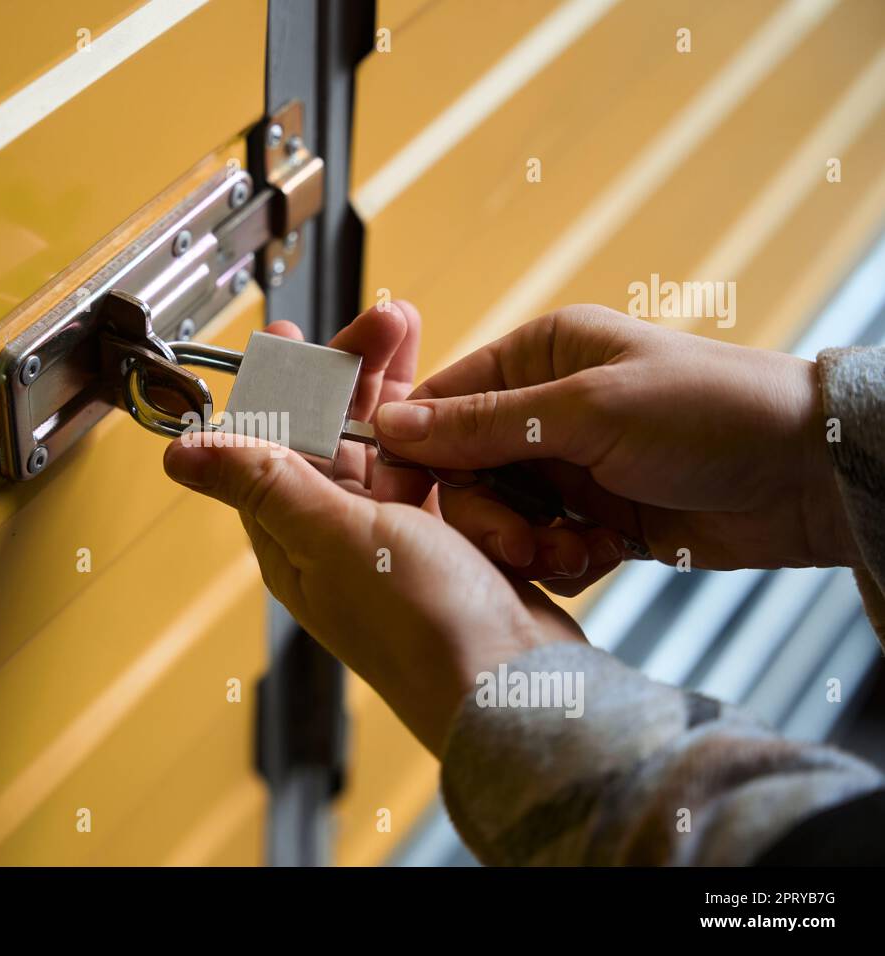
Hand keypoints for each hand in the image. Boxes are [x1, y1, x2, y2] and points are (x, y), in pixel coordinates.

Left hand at [162, 303, 585, 752]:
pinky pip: (430, 470)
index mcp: (292, 538)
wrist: (516, 689)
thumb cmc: (425, 629)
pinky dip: (435, 433)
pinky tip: (448, 401)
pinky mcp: (443, 541)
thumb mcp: (334, 538)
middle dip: (352, 372)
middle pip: (331, 434)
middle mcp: (335, 537)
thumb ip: (263, 483)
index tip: (294, 331)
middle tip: (385, 316)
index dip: (283, 383)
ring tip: (414, 333)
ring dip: (396, 390)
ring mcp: (391, 539)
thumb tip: (179, 454)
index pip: (272, 442)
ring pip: (384, 444)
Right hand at [372, 304, 859, 594]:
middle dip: (487, 515)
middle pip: (462, 474)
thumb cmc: (707, 412)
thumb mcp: (586, 411)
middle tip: (522, 542)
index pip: (442, 404)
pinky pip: (542, 549)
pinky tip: (604, 555)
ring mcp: (569, 468)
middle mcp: (544, 413)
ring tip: (576, 550)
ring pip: (500, 519)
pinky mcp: (594, 519)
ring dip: (528, 545)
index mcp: (537, 359)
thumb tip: (389, 423)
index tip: (400, 499)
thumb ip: (484, 424)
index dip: (416, 453)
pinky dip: (563, 562)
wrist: (806, 476)